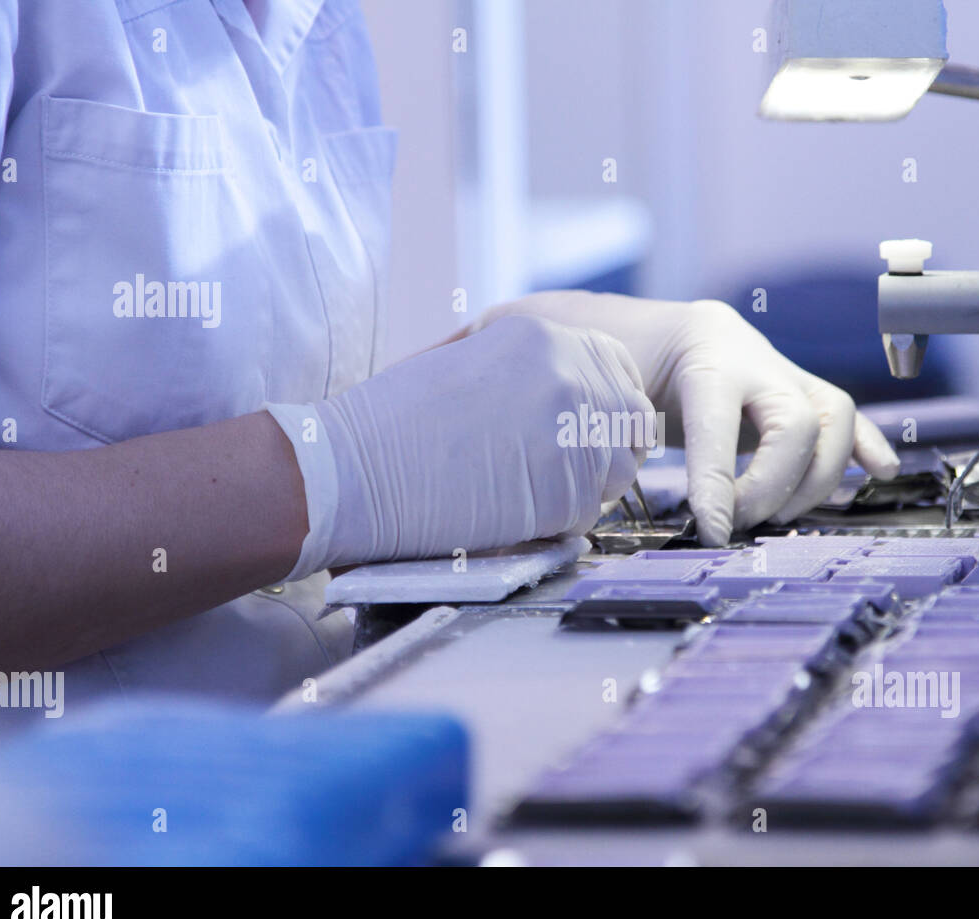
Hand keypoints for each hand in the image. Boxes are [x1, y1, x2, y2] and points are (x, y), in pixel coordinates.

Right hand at [267, 314, 653, 575]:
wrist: (350, 467)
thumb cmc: (391, 423)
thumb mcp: (471, 362)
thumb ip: (530, 375)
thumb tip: (569, 406)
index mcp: (546, 335)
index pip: (619, 374)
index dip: (603, 412)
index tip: (579, 432)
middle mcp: (571, 373)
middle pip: (628, 424)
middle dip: (601, 452)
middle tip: (551, 472)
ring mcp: (574, 430)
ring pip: (614, 472)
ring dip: (580, 490)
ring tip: (519, 492)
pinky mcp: (566, 489)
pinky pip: (585, 514)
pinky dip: (554, 524)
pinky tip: (506, 513)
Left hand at [478, 293, 900, 545]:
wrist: (631, 329)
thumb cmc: (581, 338)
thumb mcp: (530, 335)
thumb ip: (491, 351)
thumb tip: (430, 364)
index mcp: (697, 340)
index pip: (723, 412)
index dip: (721, 475)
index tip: (711, 530)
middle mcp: (750, 351)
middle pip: (798, 418)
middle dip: (772, 486)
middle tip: (732, 528)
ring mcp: (777, 371)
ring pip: (829, 423)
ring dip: (813, 482)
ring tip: (767, 520)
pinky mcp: (791, 394)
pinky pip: (846, 420)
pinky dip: (865, 450)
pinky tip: (878, 476)